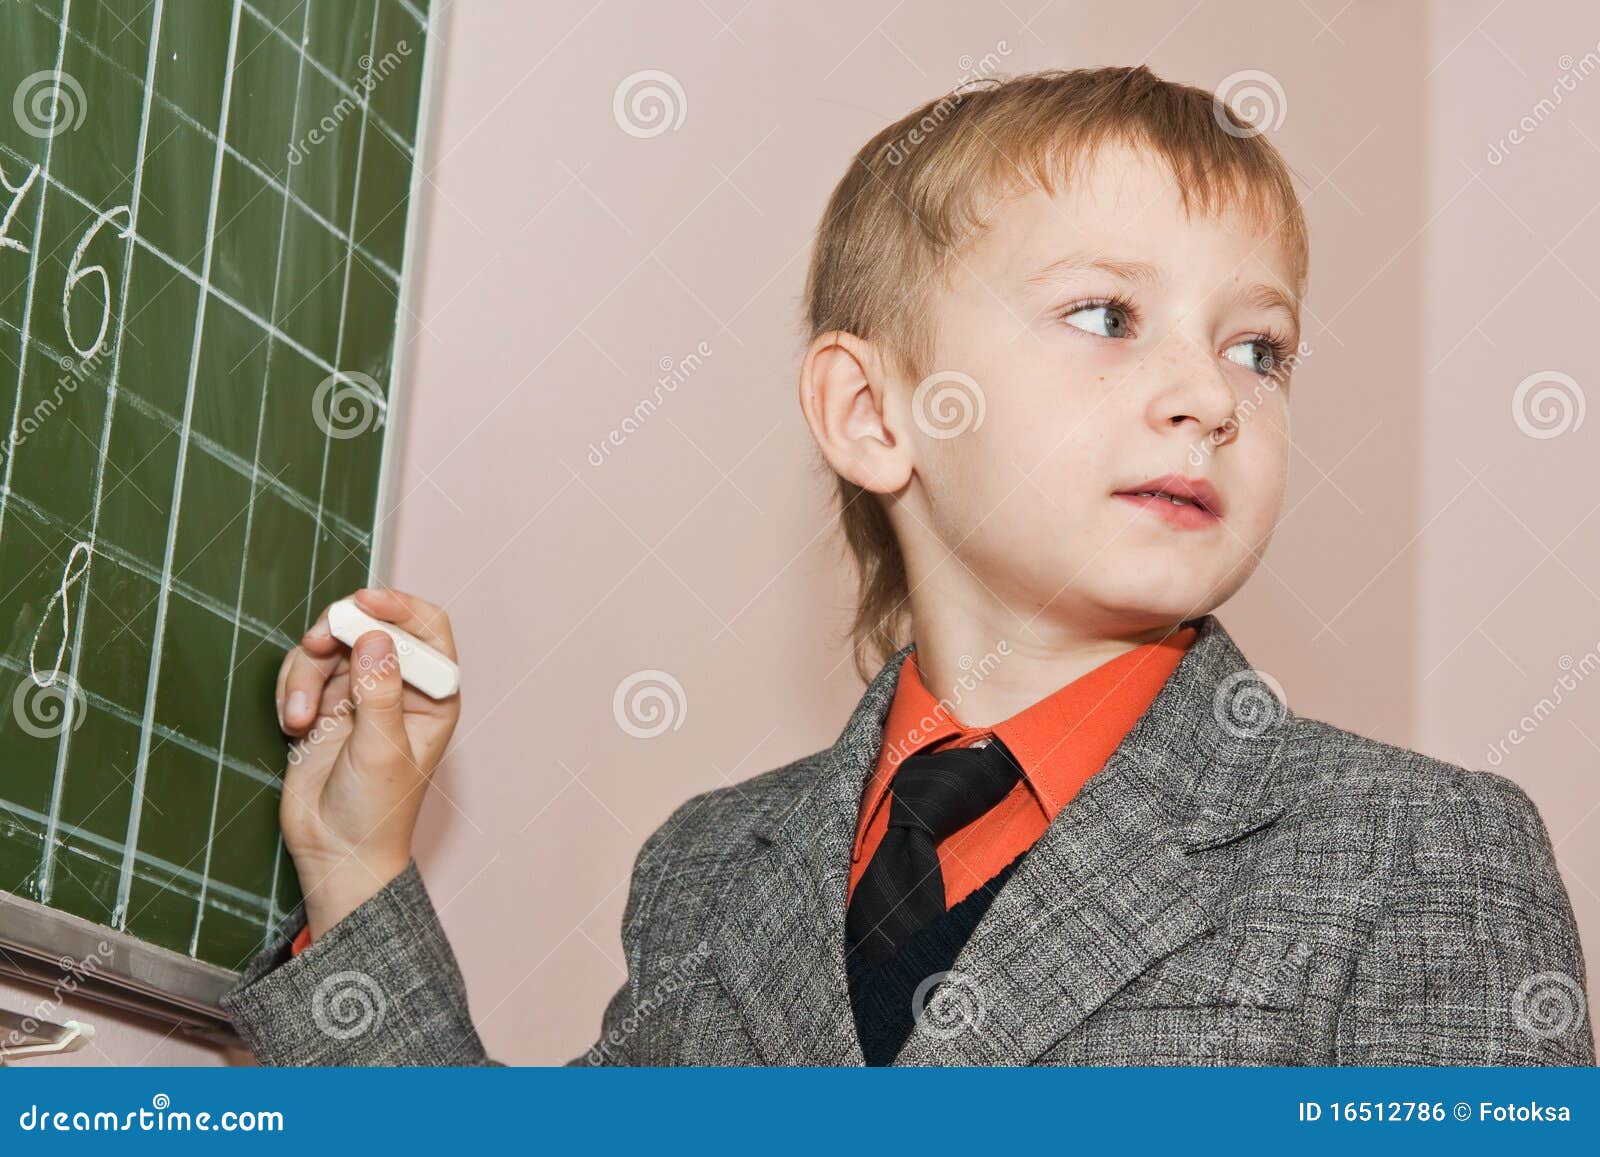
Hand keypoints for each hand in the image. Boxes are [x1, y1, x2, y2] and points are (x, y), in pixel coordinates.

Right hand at [274, 587, 460, 939]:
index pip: (426, 628)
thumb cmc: (376, 810)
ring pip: (330, 646)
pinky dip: (291, 689)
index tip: (363, 602)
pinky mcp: (323, 704)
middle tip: (315, 645)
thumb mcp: (382, 749)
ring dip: (306, 672)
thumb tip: (375, 636)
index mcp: (433, 694)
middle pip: (370, 625)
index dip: (398, 606)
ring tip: (298, 717)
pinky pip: (303, 670)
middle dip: (338, 631)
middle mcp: (399, 685)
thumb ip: (378, 691)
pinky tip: (292, 724)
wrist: (336, 852)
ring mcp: (359, 692)